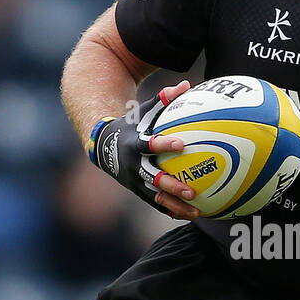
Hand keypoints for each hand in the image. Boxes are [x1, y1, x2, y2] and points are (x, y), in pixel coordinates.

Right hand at [89, 80, 199, 219]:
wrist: (103, 146)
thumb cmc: (131, 124)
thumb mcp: (144, 111)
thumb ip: (164, 99)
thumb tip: (186, 84)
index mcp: (133, 144)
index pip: (148, 144)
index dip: (163, 144)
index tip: (181, 144)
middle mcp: (133, 166)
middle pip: (153, 178)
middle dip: (172, 186)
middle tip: (192, 191)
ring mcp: (134, 181)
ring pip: (156, 197)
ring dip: (176, 206)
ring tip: (197, 212)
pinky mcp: (137, 191)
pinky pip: (156, 203)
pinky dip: (171, 210)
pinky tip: (190, 215)